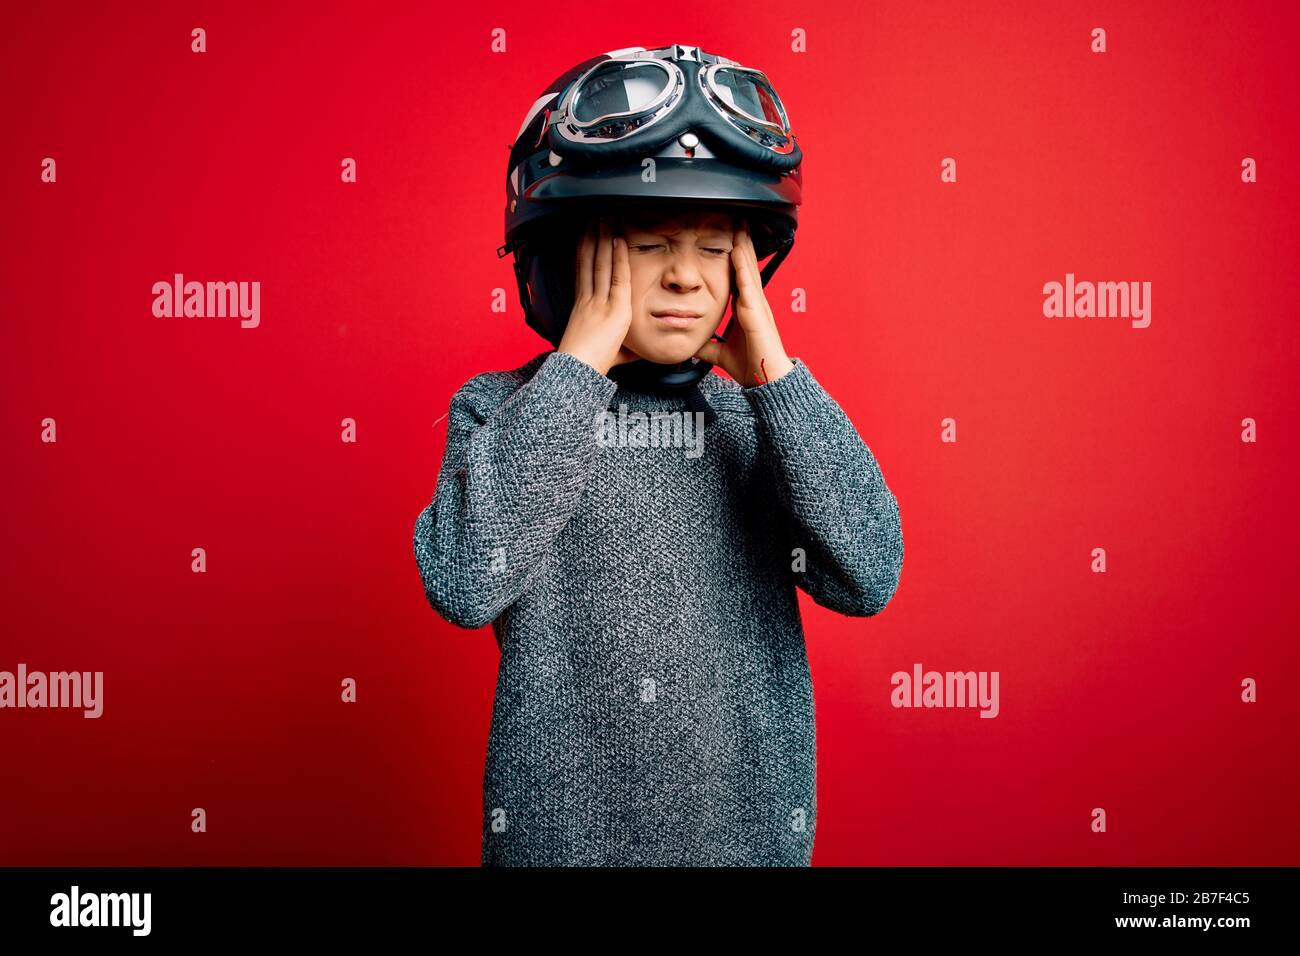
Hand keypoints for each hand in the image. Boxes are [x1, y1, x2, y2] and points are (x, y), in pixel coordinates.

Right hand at [557, 216, 638, 375]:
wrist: (577, 371)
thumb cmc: (587, 367)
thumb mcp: (607, 353)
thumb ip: (624, 348)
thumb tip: (637, 351)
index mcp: (582, 309)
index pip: (583, 274)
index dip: (583, 253)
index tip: (584, 237)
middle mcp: (588, 301)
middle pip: (589, 263)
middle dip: (591, 239)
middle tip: (594, 219)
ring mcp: (600, 303)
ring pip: (600, 264)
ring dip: (603, 240)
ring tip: (604, 220)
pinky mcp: (614, 309)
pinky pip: (617, 277)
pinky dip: (618, 258)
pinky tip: (618, 242)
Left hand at [692, 221, 793, 386]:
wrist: (766, 379)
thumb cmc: (751, 366)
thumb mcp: (721, 353)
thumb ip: (708, 346)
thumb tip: (693, 345)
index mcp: (746, 308)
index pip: (737, 276)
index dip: (733, 257)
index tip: (727, 240)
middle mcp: (752, 302)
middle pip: (745, 265)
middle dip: (740, 243)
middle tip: (736, 219)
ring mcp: (756, 304)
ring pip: (748, 267)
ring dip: (742, 245)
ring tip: (739, 224)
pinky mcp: (755, 310)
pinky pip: (746, 282)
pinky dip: (742, 264)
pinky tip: (737, 248)